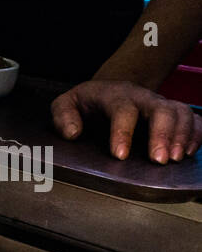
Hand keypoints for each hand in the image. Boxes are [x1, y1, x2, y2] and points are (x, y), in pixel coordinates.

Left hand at [50, 80, 201, 162]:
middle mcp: (142, 97)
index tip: (120, 156)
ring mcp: (160, 104)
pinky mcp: (172, 115)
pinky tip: (189, 153)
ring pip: (181, 112)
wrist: (109, 91)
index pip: (123, 110)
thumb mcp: (66, 104)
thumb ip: (63, 116)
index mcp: (115, 95)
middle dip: (162, 134)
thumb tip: (72, 133)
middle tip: (158, 160)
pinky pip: (193, 119)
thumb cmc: (86, 103)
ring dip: (182, 136)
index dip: (123, 132)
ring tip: (175, 159)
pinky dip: (196, 134)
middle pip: (161, 109)